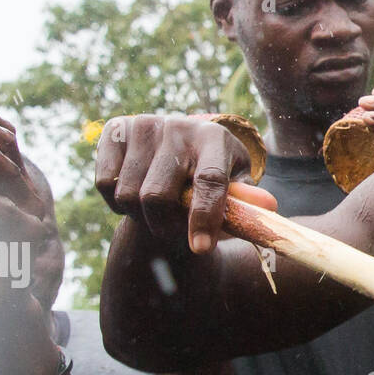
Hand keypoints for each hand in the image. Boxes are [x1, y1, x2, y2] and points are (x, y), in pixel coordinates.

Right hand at [95, 112, 262, 254]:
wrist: (177, 157)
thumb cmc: (212, 183)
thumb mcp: (234, 192)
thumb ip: (246, 204)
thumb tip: (268, 206)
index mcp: (215, 138)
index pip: (209, 181)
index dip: (204, 218)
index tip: (200, 250)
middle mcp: (178, 126)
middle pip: (158, 195)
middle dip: (164, 227)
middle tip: (173, 234)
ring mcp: (144, 124)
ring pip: (128, 194)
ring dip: (140, 217)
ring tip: (156, 212)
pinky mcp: (115, 130)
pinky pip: (105, 184)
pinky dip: (116, 204)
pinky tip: (135, 198)